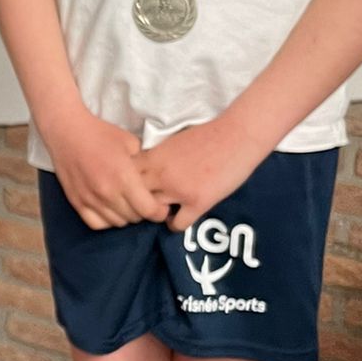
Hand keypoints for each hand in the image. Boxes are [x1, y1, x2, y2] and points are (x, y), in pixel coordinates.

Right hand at [46, 108, 164, 230]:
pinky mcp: (76, 202)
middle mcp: (107, 193)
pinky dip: (107, 220)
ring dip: (125, 216)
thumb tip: (154, 179)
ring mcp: (90, 199)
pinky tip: (110, 209)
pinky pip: (97, 224)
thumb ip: (144, 164)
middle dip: (143, 212)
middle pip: (134, 218)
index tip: (161, 206)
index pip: (148, 210)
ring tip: (127, 204)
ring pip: (117, 223)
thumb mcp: (130, 143)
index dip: (159, 212)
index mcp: (124, 177)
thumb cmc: (100, 134)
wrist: (66, 131)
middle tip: (144, 201)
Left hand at [139, 115, 268, 232]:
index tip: (132, 191)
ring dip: (156, 215)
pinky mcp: (198, 202)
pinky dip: (176, 224)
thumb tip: (144, 170)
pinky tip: (181, 217)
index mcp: (154, 157)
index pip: (124, 178)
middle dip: (136, 204)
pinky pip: (177, 224)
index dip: (126, 187)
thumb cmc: (207, 136)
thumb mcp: (172, 142)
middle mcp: (161, 174)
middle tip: (145, 206)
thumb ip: (156, 158)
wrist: (238, 136)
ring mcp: (178, 190)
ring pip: (152, 213)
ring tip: (163, 213)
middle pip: (133, 198)